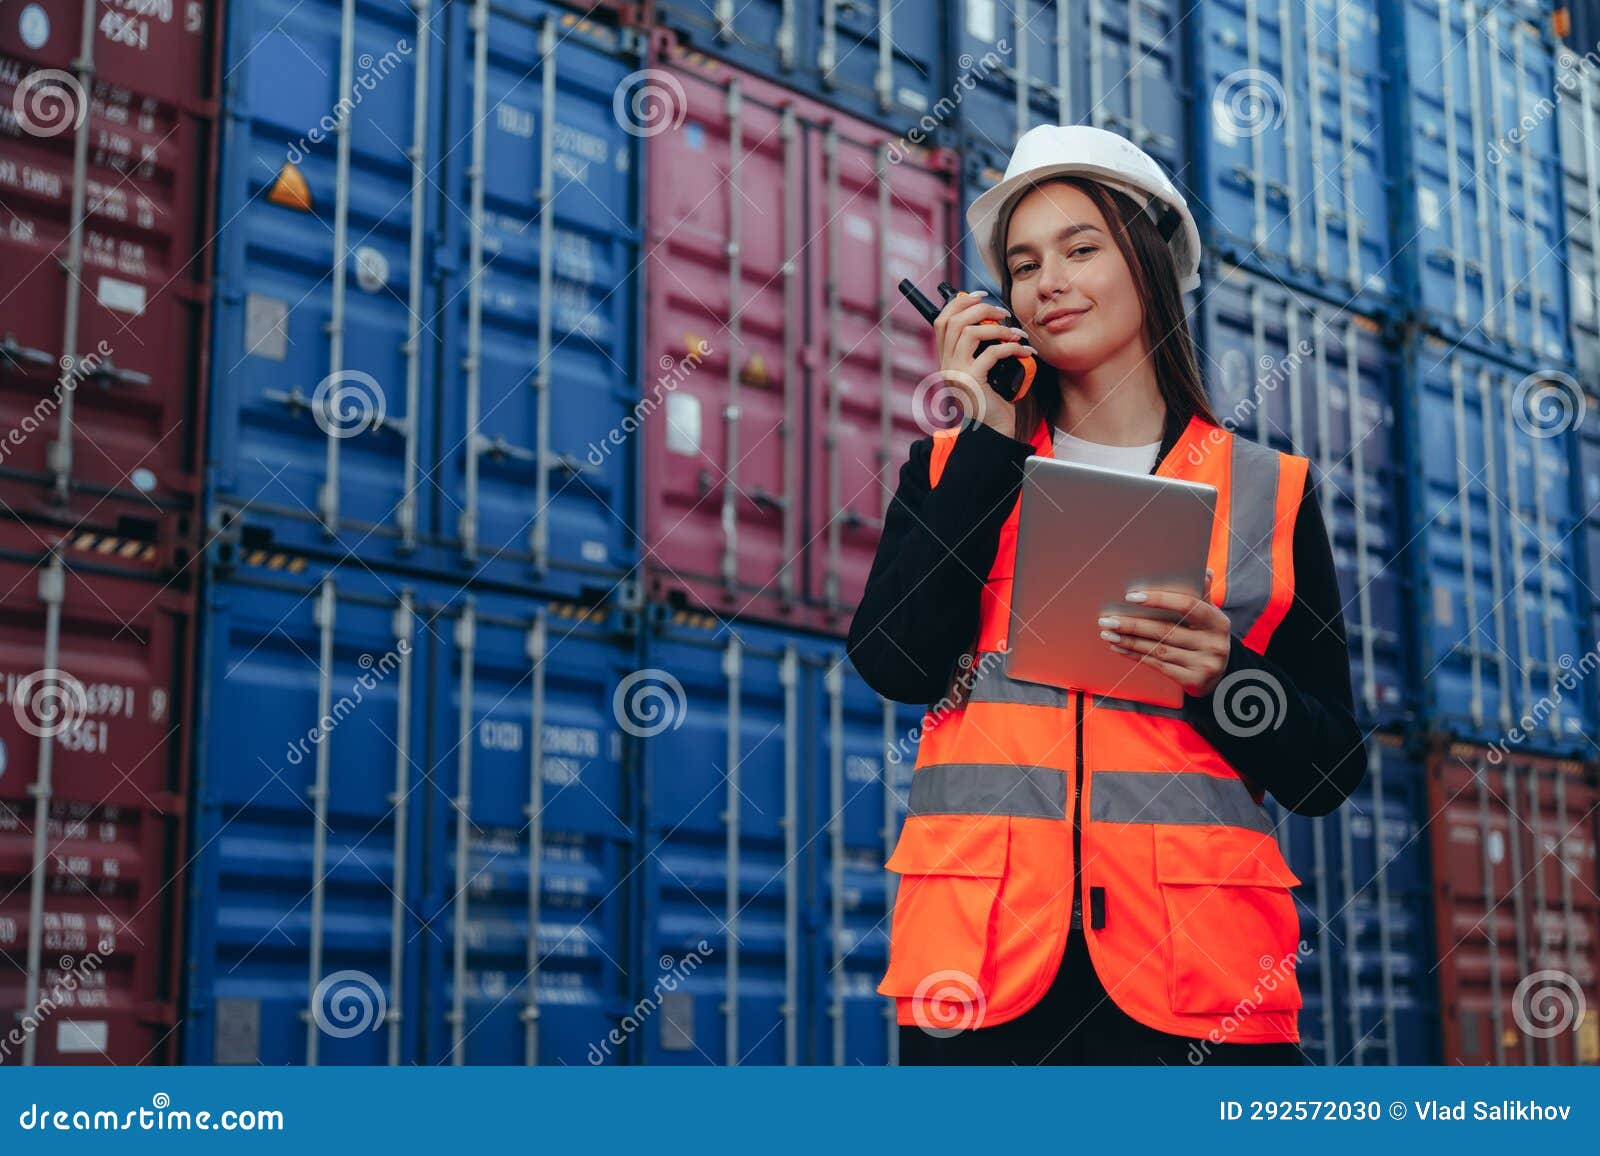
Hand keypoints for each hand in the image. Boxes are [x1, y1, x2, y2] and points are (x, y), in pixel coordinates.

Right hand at [931, 289, 1032, 436]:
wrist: (992, 430)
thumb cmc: (992, 398)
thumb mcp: (983, 369)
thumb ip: (981, 347)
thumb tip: (995, 318)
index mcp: (947, 358)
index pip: (942, 320)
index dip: (960, 302)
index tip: (981, 294)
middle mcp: (947, 364)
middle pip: (955, 321)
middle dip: (981, 309)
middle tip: (1003, 313)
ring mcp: (957, 373)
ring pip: (970, 333)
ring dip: (998, 328)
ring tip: (1016, 333)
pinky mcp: (972, 382)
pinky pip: (991, 353)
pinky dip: (1010, 347)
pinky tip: (1023, 350)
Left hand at [1098, 569, 1232, 697]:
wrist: (1221, 676)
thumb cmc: (1207, 638)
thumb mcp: (1211, 618)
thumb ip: (1203, 596)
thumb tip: (1204, 571)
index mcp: (1218, 622)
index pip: (1186, 605)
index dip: (1159, 599)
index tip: (1131, 596)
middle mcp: (1214, 644)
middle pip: (1165, 630)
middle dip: (1132, 624)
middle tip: (1107, 619)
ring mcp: (1204, 664)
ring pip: (1158, 649)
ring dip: (1129, 640)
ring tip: (1107, 633)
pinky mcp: (1193, 681)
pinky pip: (1157, 665)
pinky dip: (1135, 655)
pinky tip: (1120, 648)